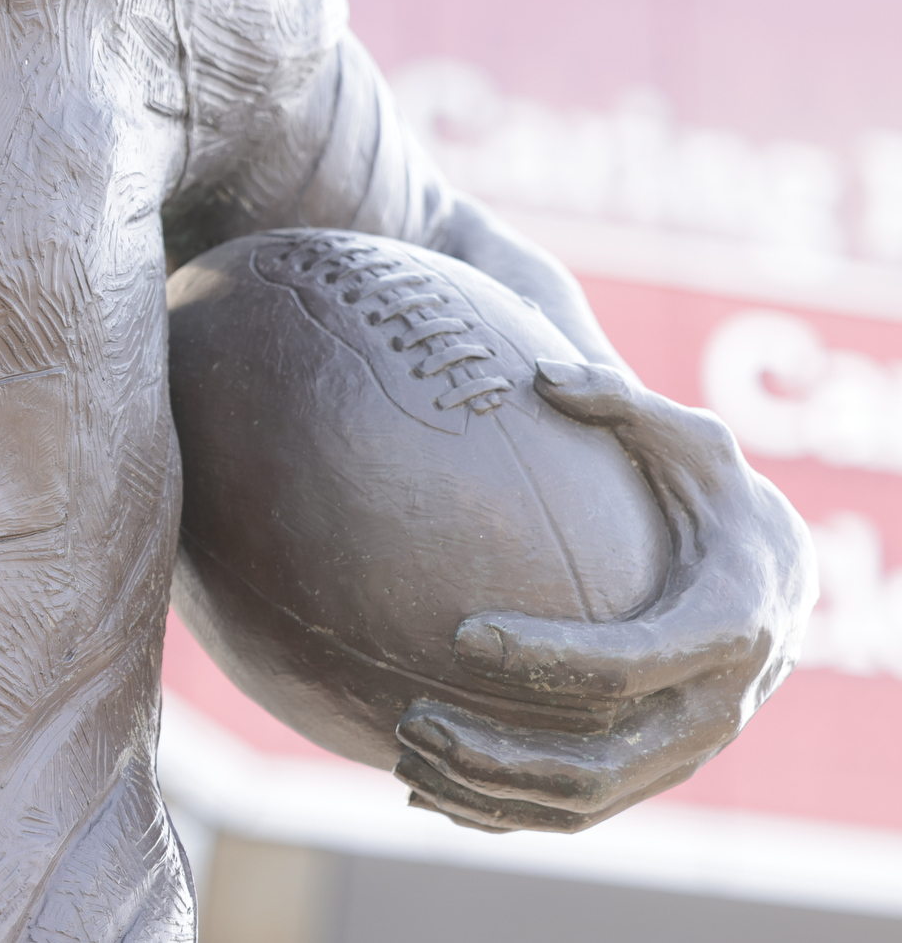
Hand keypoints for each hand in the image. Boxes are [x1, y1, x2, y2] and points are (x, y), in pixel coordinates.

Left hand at [393, 359, 816, 832]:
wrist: (781, 579)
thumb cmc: (718, 497)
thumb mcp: (691, 439)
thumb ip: (622, 402)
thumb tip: (544, 372)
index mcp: (726, 625)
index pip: (627, 660)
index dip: (545, 656)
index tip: (461, 632)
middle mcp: (716, 707)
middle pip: (602, 759)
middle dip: (501, 752)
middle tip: (410, 717)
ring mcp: (689, 751)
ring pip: (586, 801)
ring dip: (491, 792)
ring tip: (402, 752)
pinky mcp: (660, 773)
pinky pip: (580, 811)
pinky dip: (505, 813)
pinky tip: (425, 791)